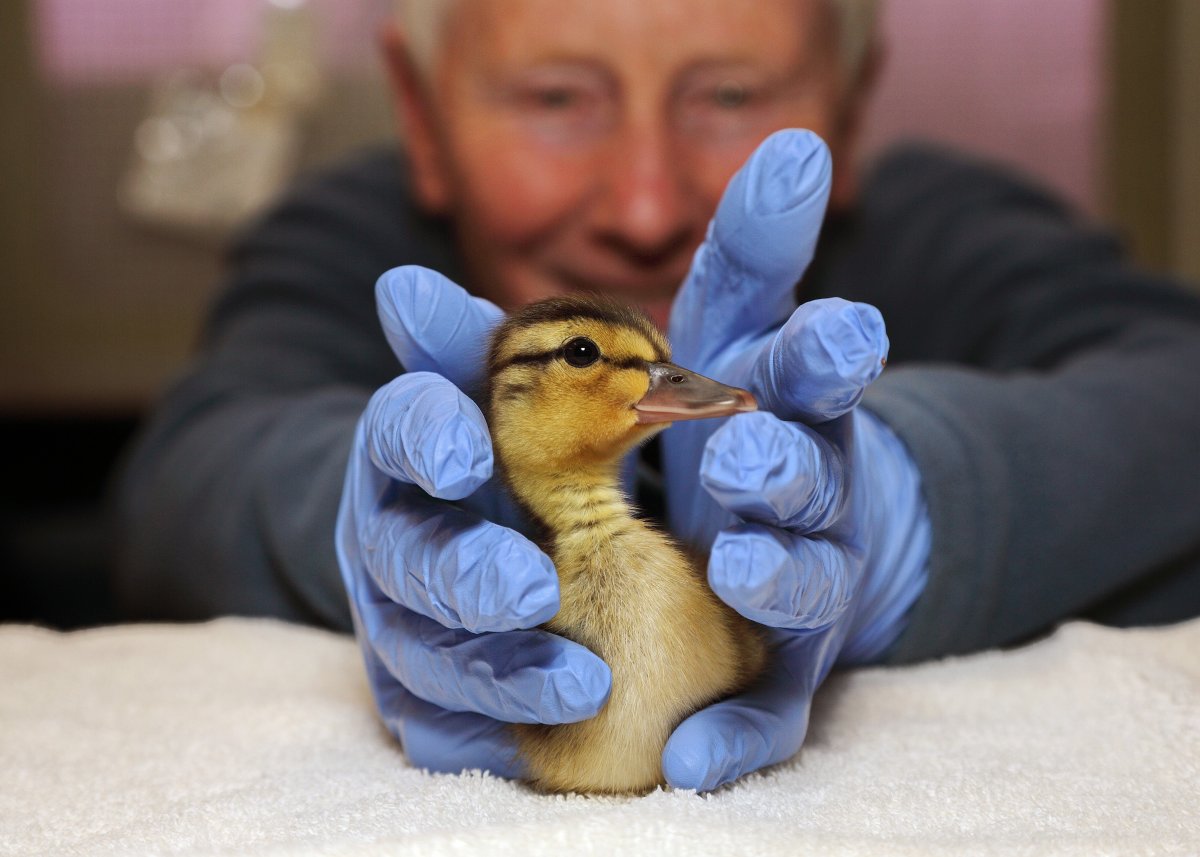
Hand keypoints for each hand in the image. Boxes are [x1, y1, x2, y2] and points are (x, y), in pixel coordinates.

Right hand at [335, 268, 611, 776]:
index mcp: (409, 452)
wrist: (464, 543)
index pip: (395, 431)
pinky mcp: (423, 697)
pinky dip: (498, 732)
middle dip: (464, 575)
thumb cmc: (501, 461)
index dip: (424, 439)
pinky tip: (564, 731)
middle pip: (406, 559)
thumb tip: (401, 286)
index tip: (468, 453)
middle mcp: (391, 538)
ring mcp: (399, 622)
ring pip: (425, 654)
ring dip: (498, 672)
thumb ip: (476, 351)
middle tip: (531, 588)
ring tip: (583, 682)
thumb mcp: (497, 400)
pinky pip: (447, 726)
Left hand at [659, 130, 931, 789]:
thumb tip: (765, 156)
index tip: (840, 328)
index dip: (833, 352)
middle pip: (808, 478)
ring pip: (797, 585)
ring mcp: (801, 580)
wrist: (785, 512)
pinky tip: (689, 757)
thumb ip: (739, 254)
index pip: (822, 368)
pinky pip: (765, 707)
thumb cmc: (741, 407)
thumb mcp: (729, 324)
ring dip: (773, 577)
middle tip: (745, 457)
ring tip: (729, 569)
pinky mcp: (780, 667)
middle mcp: (809, 490)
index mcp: (795, 402)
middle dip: (783, 466)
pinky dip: (736, 732)